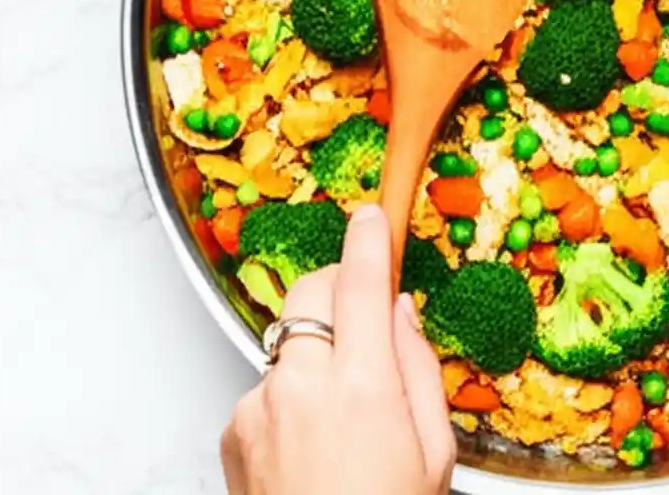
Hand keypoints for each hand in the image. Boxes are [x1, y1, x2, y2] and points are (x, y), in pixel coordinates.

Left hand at [220, 205, 454, 494]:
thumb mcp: (434, 450)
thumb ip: (417, 367)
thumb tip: (399, 312)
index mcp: (362, 386)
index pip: (360, 283)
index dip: (368, 240)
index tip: (372, 217)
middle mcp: (301, 385)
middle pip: (311, 293)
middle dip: (338, 289)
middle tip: (365, 320)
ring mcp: (259, 405)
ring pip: (291, 342)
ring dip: (315, 354)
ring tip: (342, 419)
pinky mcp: (233, 428)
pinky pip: (267, 385)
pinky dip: (290, 396)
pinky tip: (312, 444)